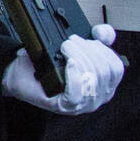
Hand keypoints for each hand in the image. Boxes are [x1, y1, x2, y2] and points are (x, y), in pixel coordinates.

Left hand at [1, 24, 124, 113]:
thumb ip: (98, 37)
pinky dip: (74, 74)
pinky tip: (68, 63)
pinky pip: (77, 93)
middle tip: (71, 41)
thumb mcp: (80, 46)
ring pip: (91, 80)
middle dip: (87, 50)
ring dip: (78, 57)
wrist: (22, 72)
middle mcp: (97, 97)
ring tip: (65, 47)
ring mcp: (83, 104)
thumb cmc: (49, 61)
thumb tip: (104, 33)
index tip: (92, 37)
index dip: (106, 50)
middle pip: (104, 71)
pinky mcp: (66, 107)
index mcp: (105, 83)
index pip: (116, 68)